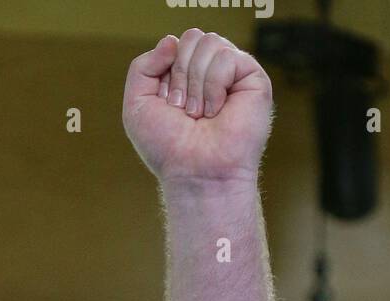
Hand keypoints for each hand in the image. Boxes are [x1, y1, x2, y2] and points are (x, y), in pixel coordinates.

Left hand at [122, 29, 272, 187]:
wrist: (195, 172)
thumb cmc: (168, 147)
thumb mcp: (137, 105)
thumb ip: (142, 67)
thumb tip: (172, 40)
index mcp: (184, 74)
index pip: (174, 45)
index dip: (165, 72)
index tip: (167, 105)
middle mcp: (209, 71)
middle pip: (192, 37)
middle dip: (179, 74)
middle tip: (183, 110)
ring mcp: (232, 73)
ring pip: (210, 43)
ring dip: (196, 84)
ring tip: (200, 114)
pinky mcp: (252, 78)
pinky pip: (227, 56)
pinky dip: (215, 86)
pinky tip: (217, 111)